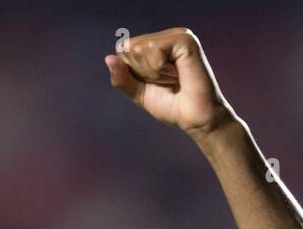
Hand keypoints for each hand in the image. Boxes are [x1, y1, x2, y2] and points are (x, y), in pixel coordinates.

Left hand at [104, 27, 234, 135]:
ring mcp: (178, 35)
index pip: (122, 50)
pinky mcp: (185, 40)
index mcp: (157, 44)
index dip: (132, 72)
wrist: (195, 120)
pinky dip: (160, 70)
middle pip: (128, 48)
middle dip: (142, 72)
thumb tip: (108, 58)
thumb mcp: (139, 93)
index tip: (156, 83)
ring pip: (139, 49)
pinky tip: (178, 74)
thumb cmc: (172, 106)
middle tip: (167, 82)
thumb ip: (122, 78)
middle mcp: (167, 36)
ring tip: (174, 79)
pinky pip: (154, 50)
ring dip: (152, 73)